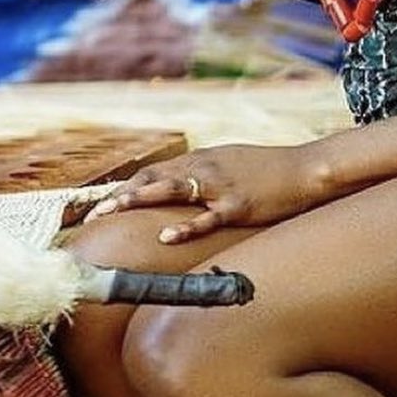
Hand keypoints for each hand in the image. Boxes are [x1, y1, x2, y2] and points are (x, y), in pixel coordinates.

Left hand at [88, 143, 322, 243]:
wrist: (304, 169)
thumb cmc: (266, 170)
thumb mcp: (226, 164)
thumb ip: (200, 175)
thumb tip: (178, 187)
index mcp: (197, 160)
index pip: (150, 172)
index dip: (123, 186)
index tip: (98, 203)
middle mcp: (202, 168)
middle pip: (151, 178)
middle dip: (119, 195)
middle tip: (92, 214)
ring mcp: (219, 185)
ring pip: (170, 189)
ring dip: (138, 199)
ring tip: (112, 212)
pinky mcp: (238, 205)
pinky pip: (207, 218)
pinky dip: (185, 226)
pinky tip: (166, 236)